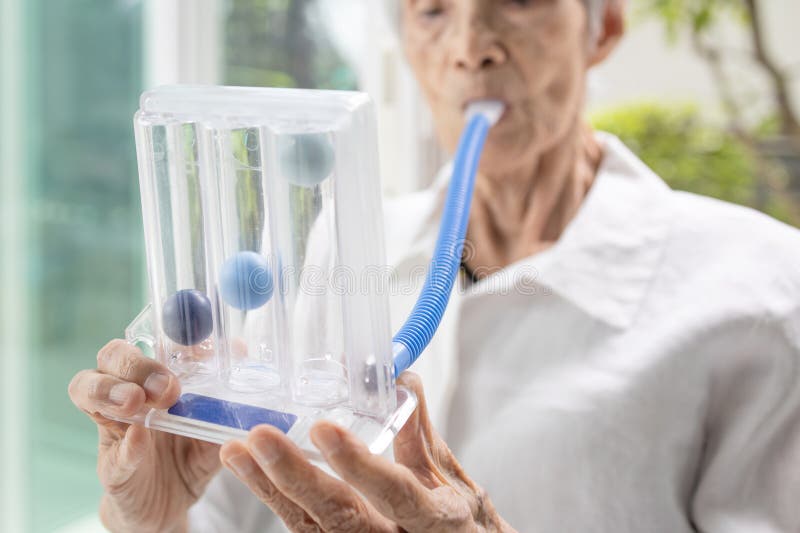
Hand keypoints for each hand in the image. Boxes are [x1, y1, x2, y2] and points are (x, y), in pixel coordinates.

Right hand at [68, 339, 221, 531]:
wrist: (171, 505)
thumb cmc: (189, 453)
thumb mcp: (213, 422)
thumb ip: (225, 394)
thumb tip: (240, 352)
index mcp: (150, 379)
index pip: (146, 340)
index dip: (162, 335)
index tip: (193, 347)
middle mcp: (125, 395)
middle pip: (111, 357)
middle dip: (137, 364)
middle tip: (166, 386)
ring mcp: (113, 429)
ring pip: (85, 388)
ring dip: (109, 390)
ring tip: (134, 402)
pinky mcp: (112, 468)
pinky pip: (110, 452)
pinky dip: (125, 446)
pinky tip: (138, 440)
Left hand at [219, 372, 514, 531]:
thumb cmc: (463, 526)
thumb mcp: (452, 482)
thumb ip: (422, 436)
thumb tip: (403, 380)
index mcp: (435, 521)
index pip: (396, 495)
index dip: (358, 466)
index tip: (324, 431)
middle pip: (340, 518)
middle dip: (295, 478)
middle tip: (259, 438)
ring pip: (311, 528)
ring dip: (271, 489)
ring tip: (238, 452)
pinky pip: (305, 531)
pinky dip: (277, 501)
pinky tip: (252, 472)